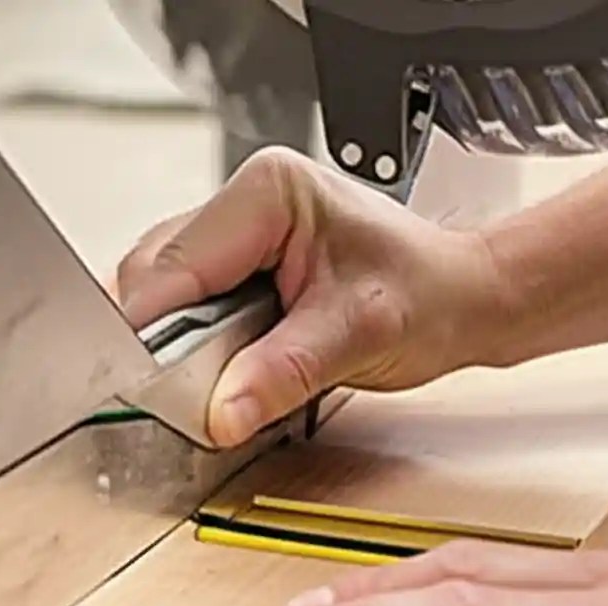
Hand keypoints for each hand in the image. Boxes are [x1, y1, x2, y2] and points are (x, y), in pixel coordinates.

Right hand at [115, 148, 509, 446]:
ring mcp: (238, 232)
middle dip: (165, 343)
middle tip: (188, 396)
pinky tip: (225, 368)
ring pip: (166, 296)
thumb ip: (282, 374)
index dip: (153, 333)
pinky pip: (190, 308)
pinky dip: (196, 347)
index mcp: (268, 191)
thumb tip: (220, 412)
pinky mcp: (240, 264)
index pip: (175, 265)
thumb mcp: (357, 337)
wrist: (464, 298)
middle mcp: (245, 200)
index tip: (144, 388)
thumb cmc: (430, 292)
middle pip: (157, 278)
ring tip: (219, 381)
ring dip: (179, 347)